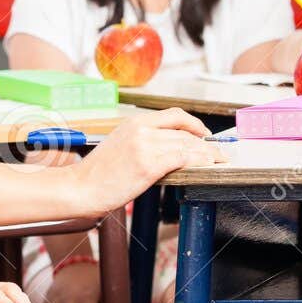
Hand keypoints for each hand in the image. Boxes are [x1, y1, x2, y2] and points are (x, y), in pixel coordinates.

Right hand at [64, 109, 223, 219]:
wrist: (81, 187)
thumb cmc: (99, 172)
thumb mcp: (121, 144)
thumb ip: (145, 140)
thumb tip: (172, 148)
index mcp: (135, 121)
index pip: (174, 115)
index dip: (195, 124)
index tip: (205, 134)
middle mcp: (142, 129)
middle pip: (185, 133)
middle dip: (206, 144)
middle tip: (219, 153)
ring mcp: (146, 146)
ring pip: (187, 146)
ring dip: (207, 154)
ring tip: (218, 161)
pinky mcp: (149, 165)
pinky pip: (182, 159)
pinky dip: (198, 162)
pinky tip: (206, 167)